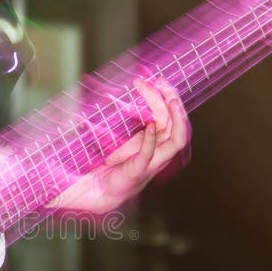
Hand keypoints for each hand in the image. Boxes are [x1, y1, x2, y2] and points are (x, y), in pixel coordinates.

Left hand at [53, 76, 190, 213]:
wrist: (95, 191)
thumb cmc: (106, 165)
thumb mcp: (115, 138)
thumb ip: (118, 122)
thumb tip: (108, 95)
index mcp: (155, 145)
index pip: (171, 119)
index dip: (169, 99)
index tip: (160, 79)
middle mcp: (157, 154)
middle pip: (176, 125)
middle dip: (173, 102)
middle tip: (163, 83)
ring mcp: (150, 164)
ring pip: (174, 140)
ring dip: (172, 118)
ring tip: (169, 100)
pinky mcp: (136, 172)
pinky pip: (149, 156)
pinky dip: (151, 140)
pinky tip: (151, 127)